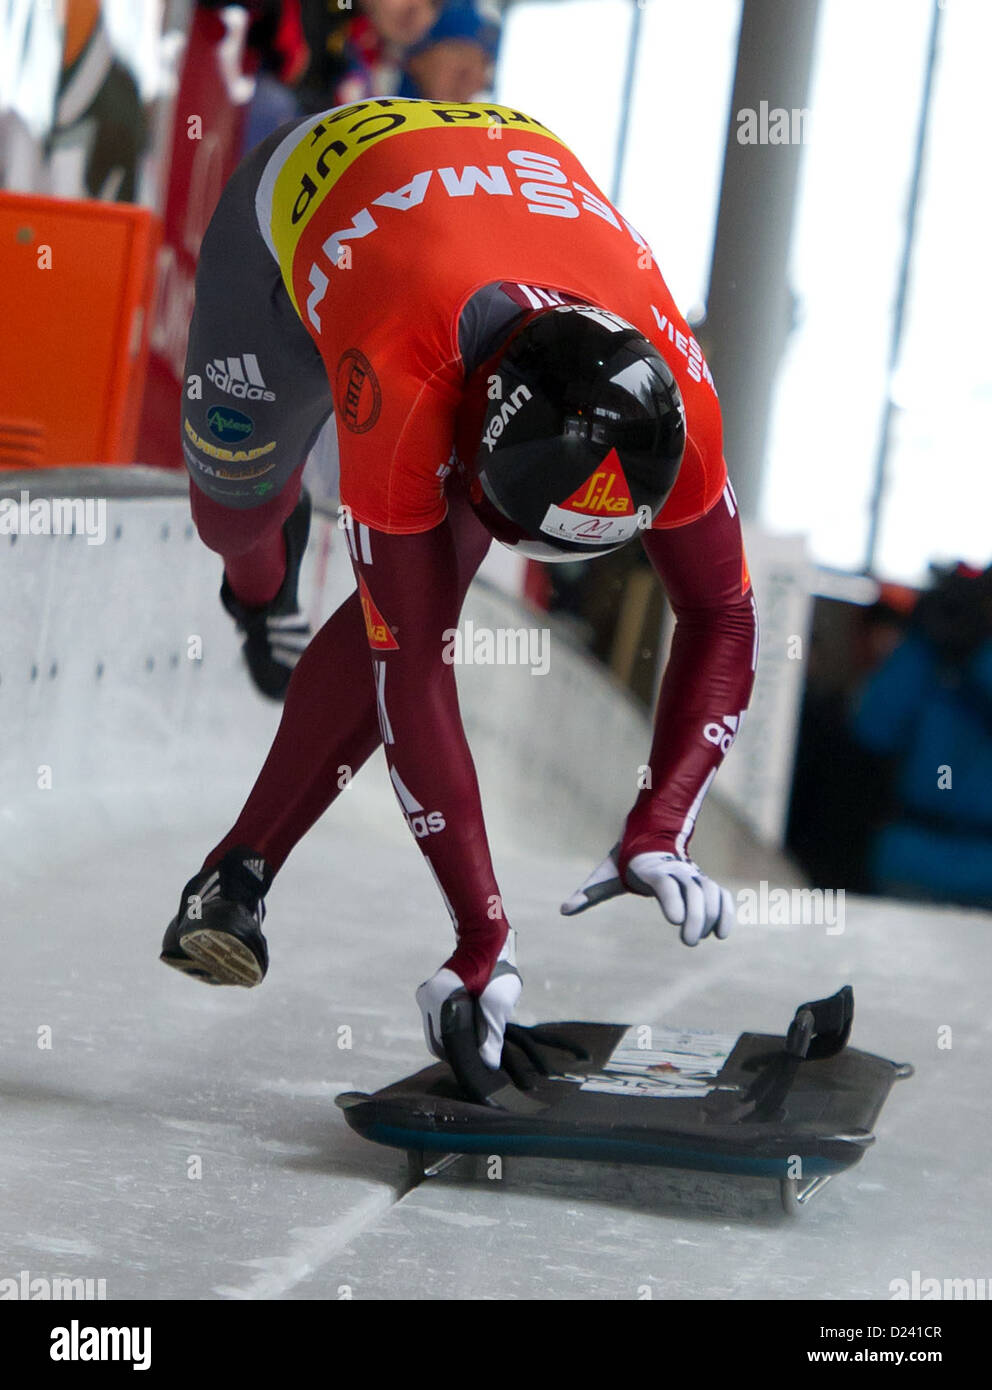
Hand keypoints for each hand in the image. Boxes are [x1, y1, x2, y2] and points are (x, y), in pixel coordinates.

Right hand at [416, 933, 521, 1069]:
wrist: (488, 940)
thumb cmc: (496, 970)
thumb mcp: (498, 1004)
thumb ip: (492, 1036)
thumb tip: (489, 1064)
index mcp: (437, 998)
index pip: (442, 1044)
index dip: (459, 1056)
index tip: (476, 1062)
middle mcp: (426, 997)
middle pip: (438, 1038)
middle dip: (458, 1045)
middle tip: (480, 1049)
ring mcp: (427, 993)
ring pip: (438, 1028)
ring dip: (456, 1034)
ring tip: (478, 1032)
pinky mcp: (432, 991)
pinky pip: (439, 1017)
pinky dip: (453, 1022)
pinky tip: (471, 1020)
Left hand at [561, 847, 733, 945]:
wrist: (647, 838)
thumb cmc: (622, 862)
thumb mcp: (604, 876)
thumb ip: (588, 893)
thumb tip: (563, 909)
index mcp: (651, 868)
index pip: (666, 883)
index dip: (672, 900)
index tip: (675, 921)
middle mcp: (677, 870)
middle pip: (694, 891)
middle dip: (696, 916)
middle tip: (688, 941)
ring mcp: (693, 875)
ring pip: (711, 893)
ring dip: (712, 917)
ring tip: (704, 938)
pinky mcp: (704, 882)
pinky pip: (721, 895)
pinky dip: (726, 911)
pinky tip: (722, 934)